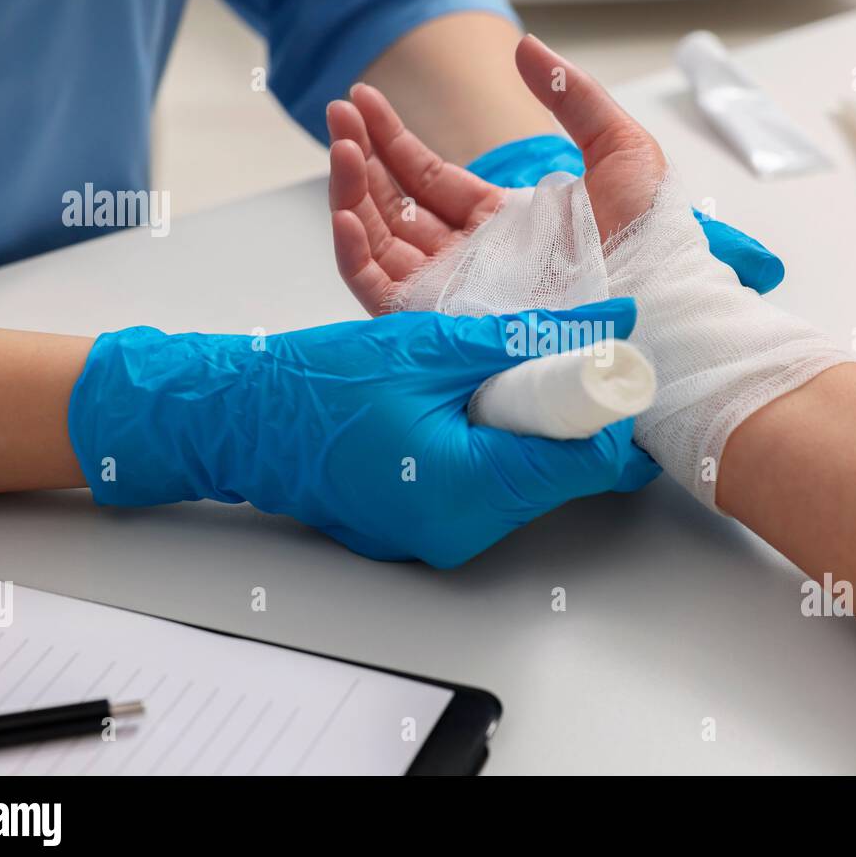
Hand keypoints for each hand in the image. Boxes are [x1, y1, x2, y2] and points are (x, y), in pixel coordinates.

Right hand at [67, 300, 658, 567]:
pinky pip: (491, 487)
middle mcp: (463, 528)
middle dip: (570, 412)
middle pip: (562, 472)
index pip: (586, 461)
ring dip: (532, 425)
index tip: (612, 363)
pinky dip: (496, 444)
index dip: (609, 407)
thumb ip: (529, 335)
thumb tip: (609, 321)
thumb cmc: (317, 386)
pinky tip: (470, 405)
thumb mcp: (429, 346)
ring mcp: (445, 535)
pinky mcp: (431, 527)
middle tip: (556, 355)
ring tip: (501, 374)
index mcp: (468, 487)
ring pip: (529, 480)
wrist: (244, 422)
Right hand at [328, 35, 782, 314]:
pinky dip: (354, 255)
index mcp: (501, 223)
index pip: (428, 179)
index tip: (363, 100)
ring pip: (379, 242)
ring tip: (339, 145)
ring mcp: (451, 292)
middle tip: (338, 112)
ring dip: (351, 192)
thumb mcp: (620, 150)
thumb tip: (526, 48)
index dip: (392, 139)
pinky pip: (379, 291)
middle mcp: (469, 258)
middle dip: (362, 156)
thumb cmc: (650, 239)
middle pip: (395, 206)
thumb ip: (574, 97)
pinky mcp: (441, 323)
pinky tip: (344, 211)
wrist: (656, 302)